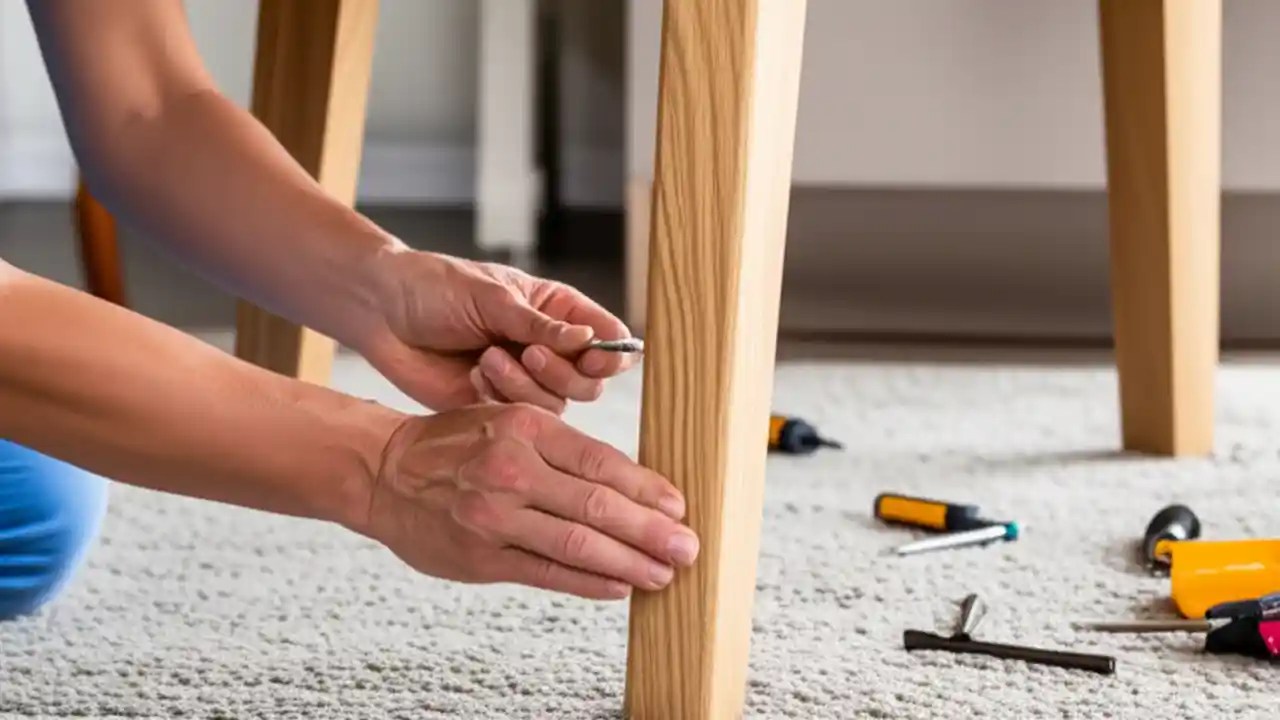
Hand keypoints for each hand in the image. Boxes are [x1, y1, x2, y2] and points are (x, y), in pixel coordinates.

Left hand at [357, 249, 636, 413]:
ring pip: (557, 405)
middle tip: (527, 353)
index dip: (610, 353)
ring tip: (487, 359)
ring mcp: (524, 380)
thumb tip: (589, 338)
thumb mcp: (492, 296)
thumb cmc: (436, 288)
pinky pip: (520, 418)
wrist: (382, 313)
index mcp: (556, 311)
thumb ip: (540, 324)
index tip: (593, 356)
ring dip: (524, 385)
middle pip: (589, 382)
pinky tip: (472, 376)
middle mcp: (548, 348)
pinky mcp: (496, 406)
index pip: (607, 337)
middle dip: (562, 372)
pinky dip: (499, 398)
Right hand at [362, 403, 697, 599]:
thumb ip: (562, 449)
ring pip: (577, 543)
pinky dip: (589, 582)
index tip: (679, 508)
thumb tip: (632, 485)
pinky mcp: (480, 556)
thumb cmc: (457, 444)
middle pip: (597, 505)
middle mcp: (511, 469)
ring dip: (629, 563)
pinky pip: (546, 572)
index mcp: (526, 428)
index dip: (647, 489)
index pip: (602, 462)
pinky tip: (620, 587)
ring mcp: (494, 515)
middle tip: (688, 548)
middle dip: (651, 532)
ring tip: (664, 574)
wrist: (384, 471)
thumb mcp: (508, 421)